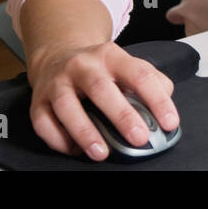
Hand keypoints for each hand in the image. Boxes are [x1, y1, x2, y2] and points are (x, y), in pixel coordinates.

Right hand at [27, 40, 178, 161]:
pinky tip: (75, 150)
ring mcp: (58, 82)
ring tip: (102, 153)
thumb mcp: (127, 65)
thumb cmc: (100, 68)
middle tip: (139, 138)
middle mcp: (83, 65)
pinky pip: (44, 122)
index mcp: (111, 56)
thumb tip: (165, 106)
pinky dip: (58, 139)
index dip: (157, 99)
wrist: (58, 54)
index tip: (170, 122)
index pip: (139, 74)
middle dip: (122, 115)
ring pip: (68, 106)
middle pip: (101, 89)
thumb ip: (151, 81)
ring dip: (85, 132)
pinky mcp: (37, 100)